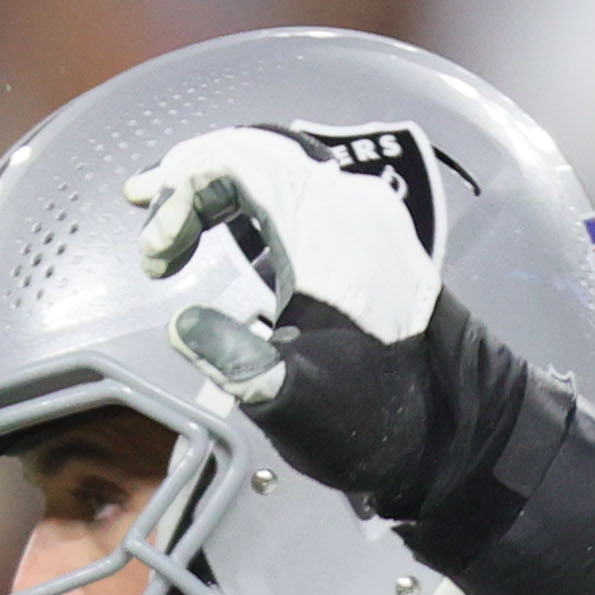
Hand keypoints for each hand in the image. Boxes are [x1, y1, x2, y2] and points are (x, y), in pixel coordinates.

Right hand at [120, 133, 594, 594]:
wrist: (452, 437)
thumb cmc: (371, 417)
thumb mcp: (290, 395)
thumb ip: (233, 356)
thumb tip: (184, 325)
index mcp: (327, 220)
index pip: (240, 159)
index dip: (182, 187)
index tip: (155, 257)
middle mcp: (351, 204)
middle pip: (256, 157)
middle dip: (192, 179)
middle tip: (142, 209)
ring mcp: (367, 224)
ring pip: (279, 178)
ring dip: (221, 193)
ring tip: (173, 222)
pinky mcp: (373, 251)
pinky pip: (302, 203)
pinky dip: (255, 212)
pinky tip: (232, 241)